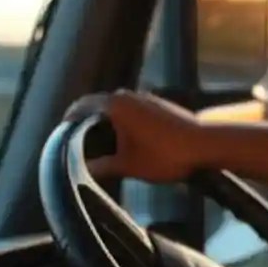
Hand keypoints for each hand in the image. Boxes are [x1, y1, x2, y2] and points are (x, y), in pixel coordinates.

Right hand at [64, 90, 204, 181]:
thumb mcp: (128, 165)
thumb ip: (101, 166)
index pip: (80, 106)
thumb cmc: (165, 155)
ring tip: (100, 145)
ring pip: (117, 108)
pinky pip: (133, 111)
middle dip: (87, 123)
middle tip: (77, 144)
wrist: (206, 145)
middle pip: (98, 106)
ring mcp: (147, 97)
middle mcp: (129, 94)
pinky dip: (124, 122)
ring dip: (107, 123)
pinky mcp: (160, 105)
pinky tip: (126, 141)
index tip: (61, 136)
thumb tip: (80, 171)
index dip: (68, 121)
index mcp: (116, 104)